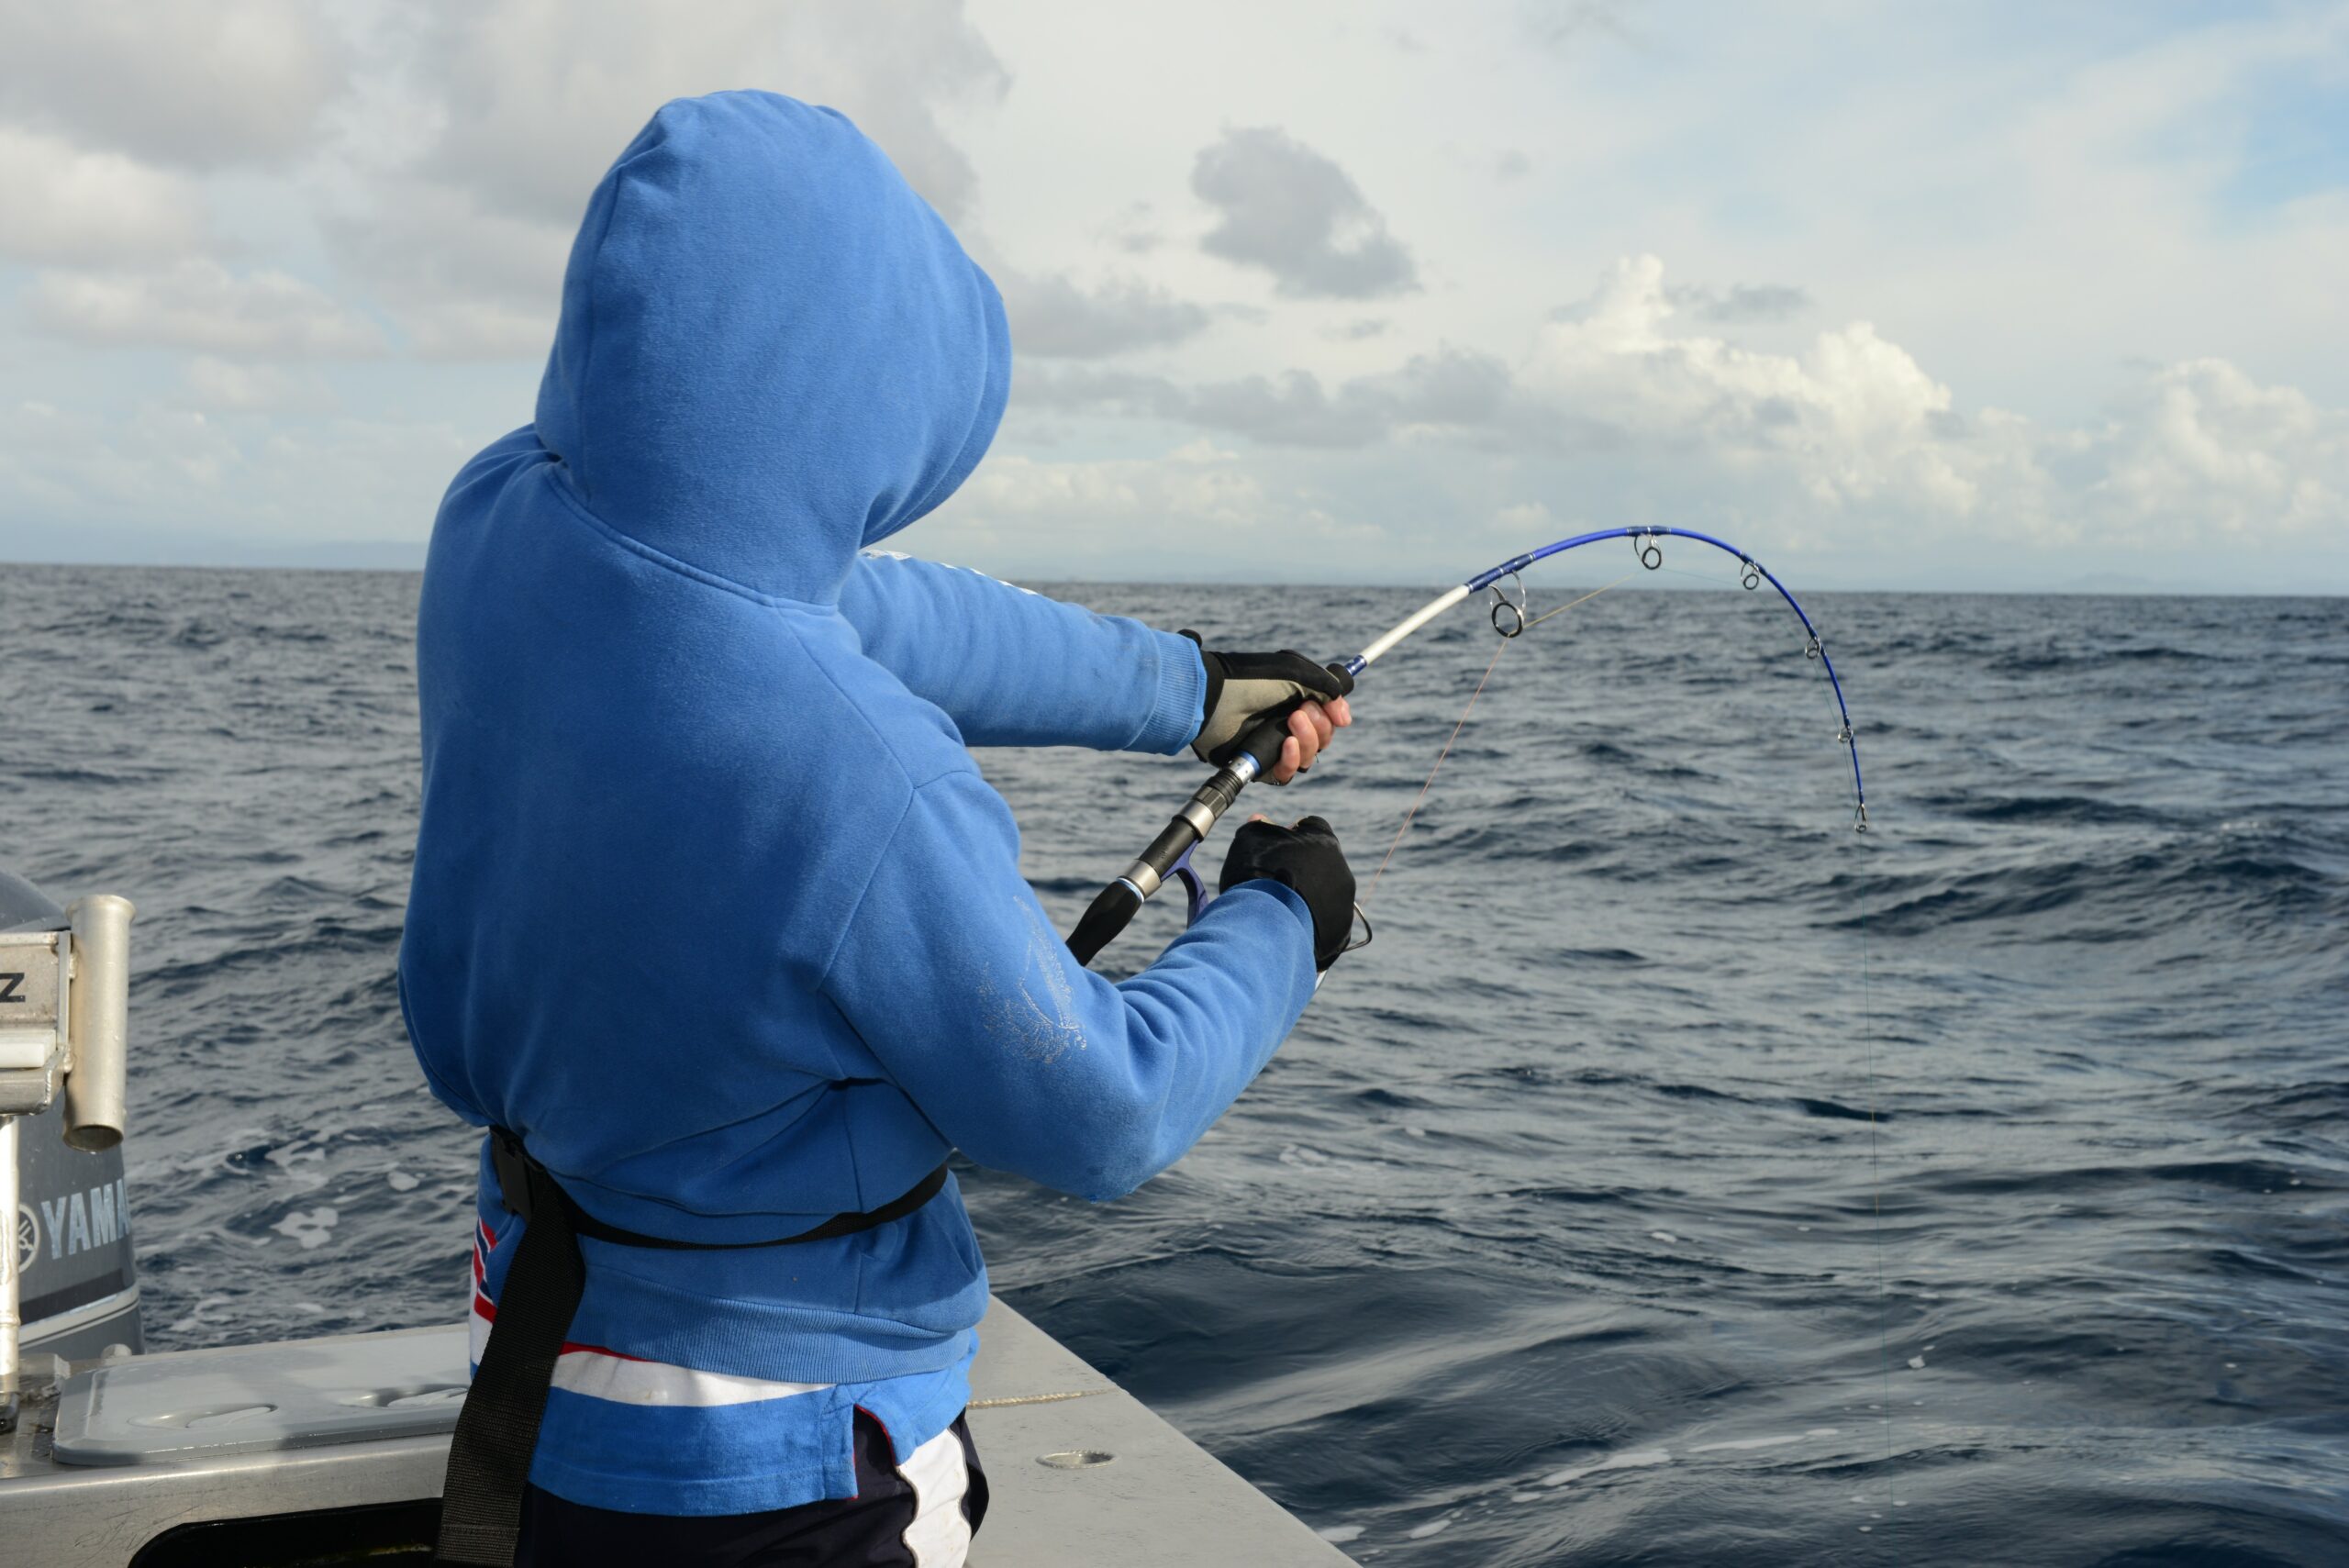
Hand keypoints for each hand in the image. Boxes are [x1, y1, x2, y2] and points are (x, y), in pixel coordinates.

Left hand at [1182, 634, 1354, 783]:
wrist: (1216, 698)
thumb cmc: (1252, 680)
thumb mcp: (1296, 672)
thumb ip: (1327, 687)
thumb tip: (1344, 715)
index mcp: (1295, 699)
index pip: (1328, 715)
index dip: (1336, 716)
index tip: (1339, 715)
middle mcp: (1286, 722)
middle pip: (1323, 737)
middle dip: (1319, 724)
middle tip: (1301, 711)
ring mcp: (1274, 744)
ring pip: (1310, 755)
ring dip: (1307, 739)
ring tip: (1291, 721)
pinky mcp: (1262, 764)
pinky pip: (1288, 772)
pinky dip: (1292, 759)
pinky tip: (1286, 744)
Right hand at [1219, 814, 1355, 969]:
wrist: (1267, 921)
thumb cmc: (1256, 874)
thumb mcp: (1248, 840)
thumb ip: (1257, 827)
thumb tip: (1258, 819)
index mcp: (1324, 838)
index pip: (1309, 827)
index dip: (1289, 835)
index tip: (1274, 848)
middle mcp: (1340, 866)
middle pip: (1319, 860)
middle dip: (1300, 866)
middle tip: (1275, 879)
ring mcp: (1344, 898)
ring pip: (1324, 890)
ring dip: (1307, 893)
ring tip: (1280, 904)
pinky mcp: (1342, 925)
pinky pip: (1326, 918)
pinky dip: (1310, 918)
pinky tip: (1289, 921)